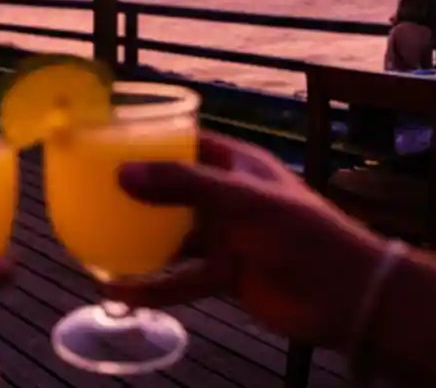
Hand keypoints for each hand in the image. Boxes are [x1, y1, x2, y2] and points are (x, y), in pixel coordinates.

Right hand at [105, 133, 386, 347]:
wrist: (347, 296)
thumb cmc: (303, 232)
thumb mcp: (242, 200)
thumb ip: (184, 187)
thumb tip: (122, 173)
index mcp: (235, 165)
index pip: (184, 142)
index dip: (148, 138)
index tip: (106, 140)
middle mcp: (227, 197)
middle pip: (171, 189)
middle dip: (135, 191)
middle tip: (88, 191)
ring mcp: (225, 237)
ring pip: (171, 236)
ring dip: (137, 241)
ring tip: (93, 241)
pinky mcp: (225, 275)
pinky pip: (179, 279)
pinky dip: (151, 286)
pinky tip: (118, 290)